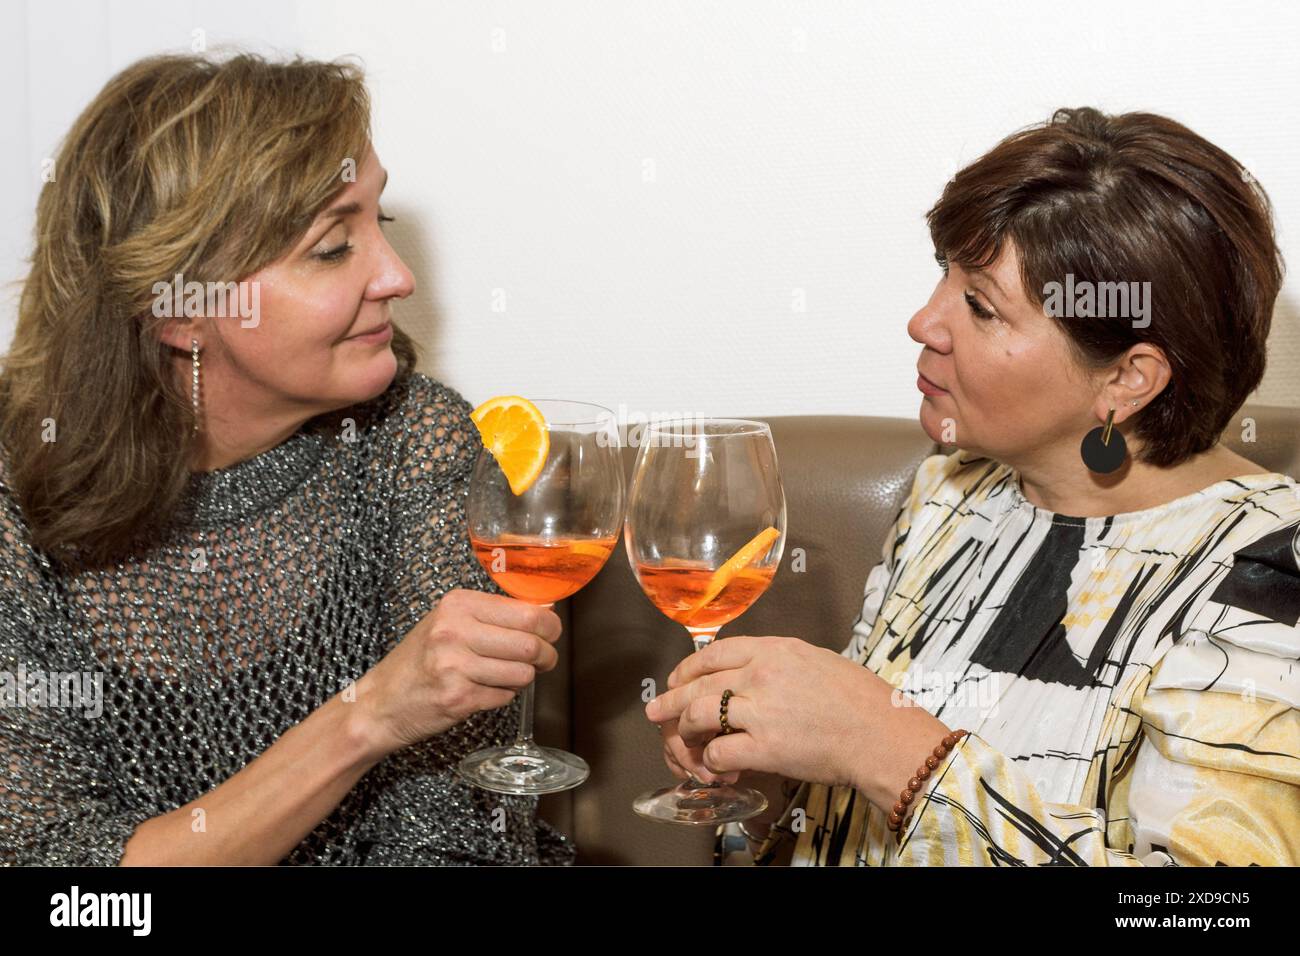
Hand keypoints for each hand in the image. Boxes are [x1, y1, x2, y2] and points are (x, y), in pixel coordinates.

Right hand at [352, 588, 561, 756]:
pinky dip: (503, 696)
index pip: (528, 612)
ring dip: (524, 679)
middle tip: (544, 660)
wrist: (380, 702)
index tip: (551, 634)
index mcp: (458, 604)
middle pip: (531, 643)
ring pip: (523, 673)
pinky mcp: (458, 697)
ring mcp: (455, 665)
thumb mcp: (450, 622)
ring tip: (507, 676)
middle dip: (547, 655)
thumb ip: (495, 615)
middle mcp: (455, 630)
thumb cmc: (419, 661)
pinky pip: (505, 696)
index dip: (550, 627)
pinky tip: (485, 690)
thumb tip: (547, 610)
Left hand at [643, 635, 950, 810]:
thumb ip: (779, 662)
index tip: (677, 679)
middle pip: (697, 684)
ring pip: (699, 716)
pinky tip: (718, 768)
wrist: (881, 733)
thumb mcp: (815, 660)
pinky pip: (719, 751)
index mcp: (774, 649)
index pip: (713, 653)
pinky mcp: (764, 747)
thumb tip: (752, 671)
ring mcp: (760, 710)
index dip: (687, 669)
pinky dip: (712, 762)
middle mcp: (760, 674)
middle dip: (670, 700)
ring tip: (682, 744)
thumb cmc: (859, 700)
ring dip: (686, 733)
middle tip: (655, 712)